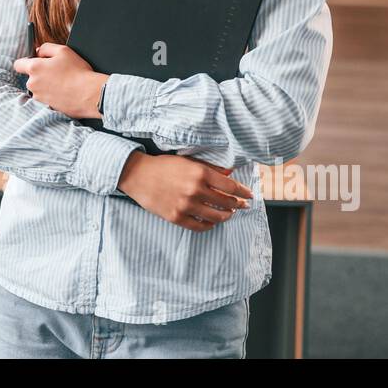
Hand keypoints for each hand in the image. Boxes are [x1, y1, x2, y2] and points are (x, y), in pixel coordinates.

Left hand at [12, 42, 107, 119]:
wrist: (89, 94)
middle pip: (30, 77)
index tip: (35, 62)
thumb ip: (46, 48)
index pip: (18, 64)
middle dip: (40, 74)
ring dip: (46, 86)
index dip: (26, 62)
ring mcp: (38, 97)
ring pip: (38, 89)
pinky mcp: (46, 107)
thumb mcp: (63, 51)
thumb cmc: (77, 71)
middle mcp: (32, 84)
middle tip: (56, 72)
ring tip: (63, 83)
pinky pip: (46, 98)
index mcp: (34, 68)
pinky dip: (52, 96)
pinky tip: (64, 93)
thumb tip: (38, 52)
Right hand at [118, 152, 253, 231]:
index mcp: (200, 173)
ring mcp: (186, 205)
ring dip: (226, 216)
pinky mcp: (176, 217)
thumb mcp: (188, 160)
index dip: (243, 192)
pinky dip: (209, 225)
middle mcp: (195, 190)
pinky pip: (200, 226)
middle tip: (242, 206)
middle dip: (238, 205)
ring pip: (216, 216)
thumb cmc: (163, 165)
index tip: (249, 195)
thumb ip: (210, 167)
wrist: (138, 175)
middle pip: (226, 202)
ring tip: (229, 214)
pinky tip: (212, 222)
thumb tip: (230, 172)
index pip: (230, 186)